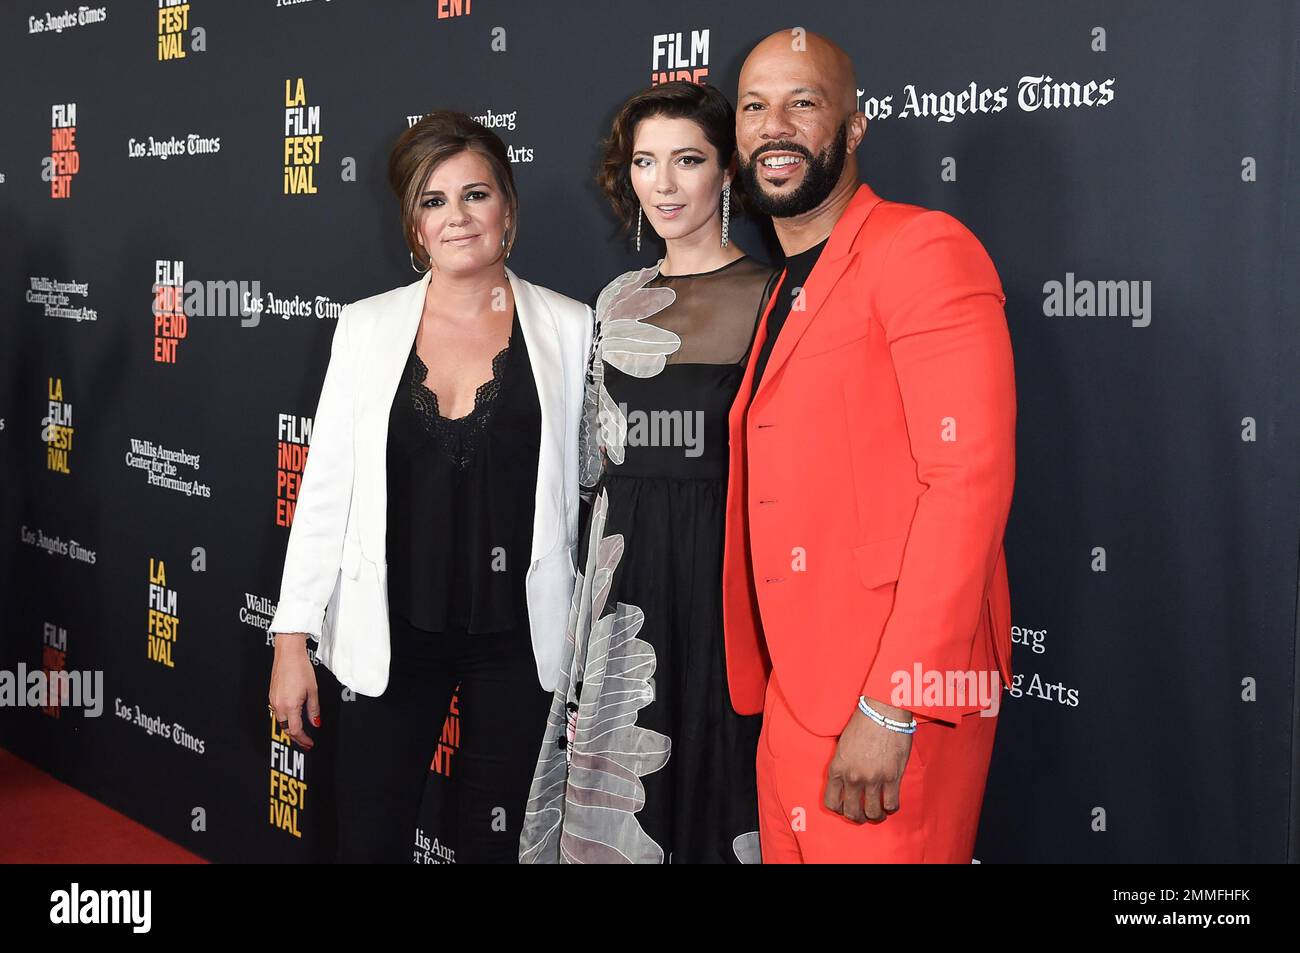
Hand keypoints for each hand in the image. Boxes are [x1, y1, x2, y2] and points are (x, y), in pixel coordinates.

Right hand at [268, 632, 319, 749]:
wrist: (288, 653)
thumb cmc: (300, 668)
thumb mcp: (313, 690)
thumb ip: (314, 709)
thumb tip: (316, 723)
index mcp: (290, 706)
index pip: (296, 730)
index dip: (303, 740)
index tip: (310, 743)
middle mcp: (279, 705)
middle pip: (286, 729)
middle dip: (296, 737)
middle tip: (306, 741)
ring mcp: (273, 700)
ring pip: (281, 721)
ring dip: (290, 728)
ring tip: (301, 732)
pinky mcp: (271, 695)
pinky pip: (277, 712)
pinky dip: (285, 719)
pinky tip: (292, 717)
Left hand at [823, 696, 914, 822]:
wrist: (882, 712)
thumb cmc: (862, 723)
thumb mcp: (842, 745)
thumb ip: (843, 765)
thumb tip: (846, 779)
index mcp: (837, 768)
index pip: (831, 802)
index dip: (839, 809)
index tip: (845, 808)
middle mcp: (853, 777)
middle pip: (852, 812)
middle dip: (857, 818)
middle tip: (863, 815)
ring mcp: (873, 779)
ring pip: (873, 813)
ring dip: (876, 817)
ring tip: (879, 813)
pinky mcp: (891, 777)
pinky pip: (891, 804)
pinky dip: (891, 808)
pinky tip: (891, 804)